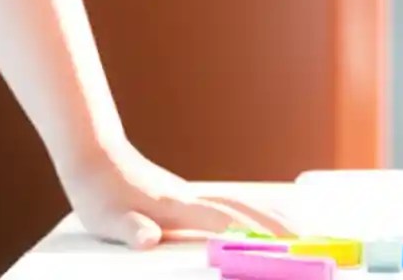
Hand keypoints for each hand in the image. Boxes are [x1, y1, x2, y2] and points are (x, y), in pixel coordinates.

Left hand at [58, 145, 293, 248]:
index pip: (221, 222)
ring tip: (299, 227)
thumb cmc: (100, 196)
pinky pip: (231, 203)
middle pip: (243, 209)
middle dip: (275, 223)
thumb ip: (131, 231)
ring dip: (271, 214)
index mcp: (176, 207)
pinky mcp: (188, 197)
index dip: (249, 235)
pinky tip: (262, 215)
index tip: (277, 245)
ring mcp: (192, 195)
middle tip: (306, 238)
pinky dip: (255, 209)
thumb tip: (149, 240)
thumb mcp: (108, 221)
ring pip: (240, 203)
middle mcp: (192, 199)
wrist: (96, 158)